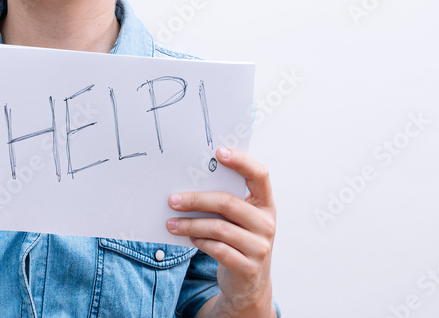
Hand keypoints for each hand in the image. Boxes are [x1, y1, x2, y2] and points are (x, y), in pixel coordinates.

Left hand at [166, 147, 275, 317]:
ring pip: (218, 227)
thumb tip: (188, 182)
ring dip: (190, 224)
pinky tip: (189, 238)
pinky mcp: (248, 268)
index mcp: (265, 204)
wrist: (249, 285)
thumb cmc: (237, 241)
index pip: (260, 175)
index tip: (218, 152)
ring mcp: (260, 247)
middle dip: (195, 199)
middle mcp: (267, 223)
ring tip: (171, 223)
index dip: (241, 161)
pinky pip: (218, 249)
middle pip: (228, 202)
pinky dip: (199, 242)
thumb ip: (224, 202)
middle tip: (172, 200)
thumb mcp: (237, 220)